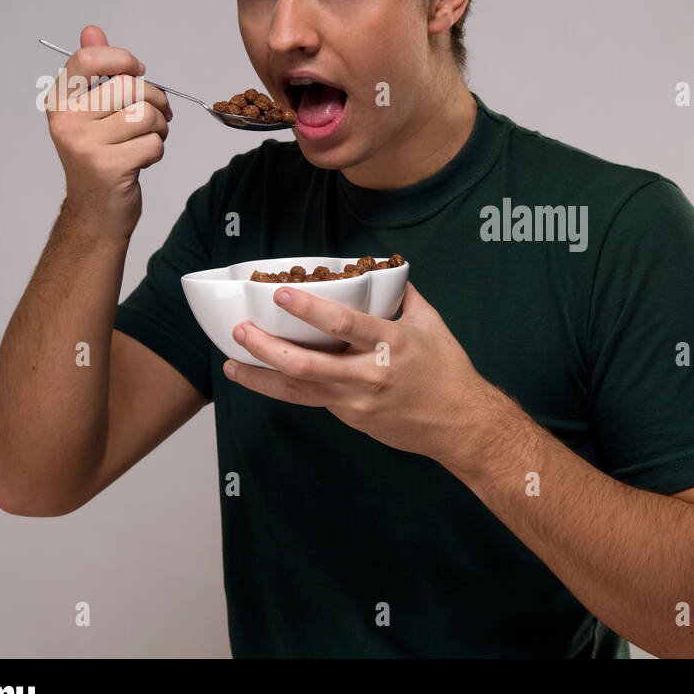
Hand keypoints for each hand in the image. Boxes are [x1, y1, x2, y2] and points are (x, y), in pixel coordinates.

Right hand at [46, 25, 172, 242]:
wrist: (95, 211)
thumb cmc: (100, 156)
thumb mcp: (92, 112)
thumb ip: (94, 71)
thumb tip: (92, 30)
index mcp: (59, 101)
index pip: (87, 59)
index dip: (121, 59)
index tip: (138, 71)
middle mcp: (66, 120)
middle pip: (128, 87)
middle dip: (156, 99)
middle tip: (157, 115)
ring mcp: (84, 144)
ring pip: (145, 114)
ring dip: (160, 127)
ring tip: (150, 137)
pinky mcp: (107, 166)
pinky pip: (152, 143)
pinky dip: (157, 150)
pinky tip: (143, 159)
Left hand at [223, 281, 507, 468]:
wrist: (461, 424)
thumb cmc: (448, 370)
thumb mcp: (431, 323)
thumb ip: (404, 295)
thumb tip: (386, 269)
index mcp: (392, 343)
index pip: (344, 324)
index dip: (309, 309)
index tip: (281, 293)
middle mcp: (370, 373)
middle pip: (307, 363)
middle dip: (267, 347)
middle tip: (241, 330)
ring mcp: (357, 401)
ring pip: (300, 390)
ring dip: (262, 376)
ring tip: (232, 364)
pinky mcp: (352, 418)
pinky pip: (313, 400)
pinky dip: (285, 388)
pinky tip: (263, 378)